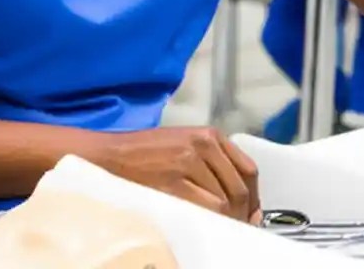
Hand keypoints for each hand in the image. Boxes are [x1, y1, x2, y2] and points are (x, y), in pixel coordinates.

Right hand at [90, 127, 259, 222]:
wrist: (109, 155)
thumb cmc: (144, 153)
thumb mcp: (186, 144)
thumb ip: (213, 163)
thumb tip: (241, 198)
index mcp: (211, 135)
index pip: (248, 169)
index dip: (255, 196)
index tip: (252, 212)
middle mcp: (204, 145)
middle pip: (240, 188)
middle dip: (243, 213)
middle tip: (239, 227)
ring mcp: (189, 162)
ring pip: (225, 200)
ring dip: (228, 219)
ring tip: (222, 228)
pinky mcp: (173, 181)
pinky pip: (206, 206)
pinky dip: (211, 219)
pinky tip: (206, 224)